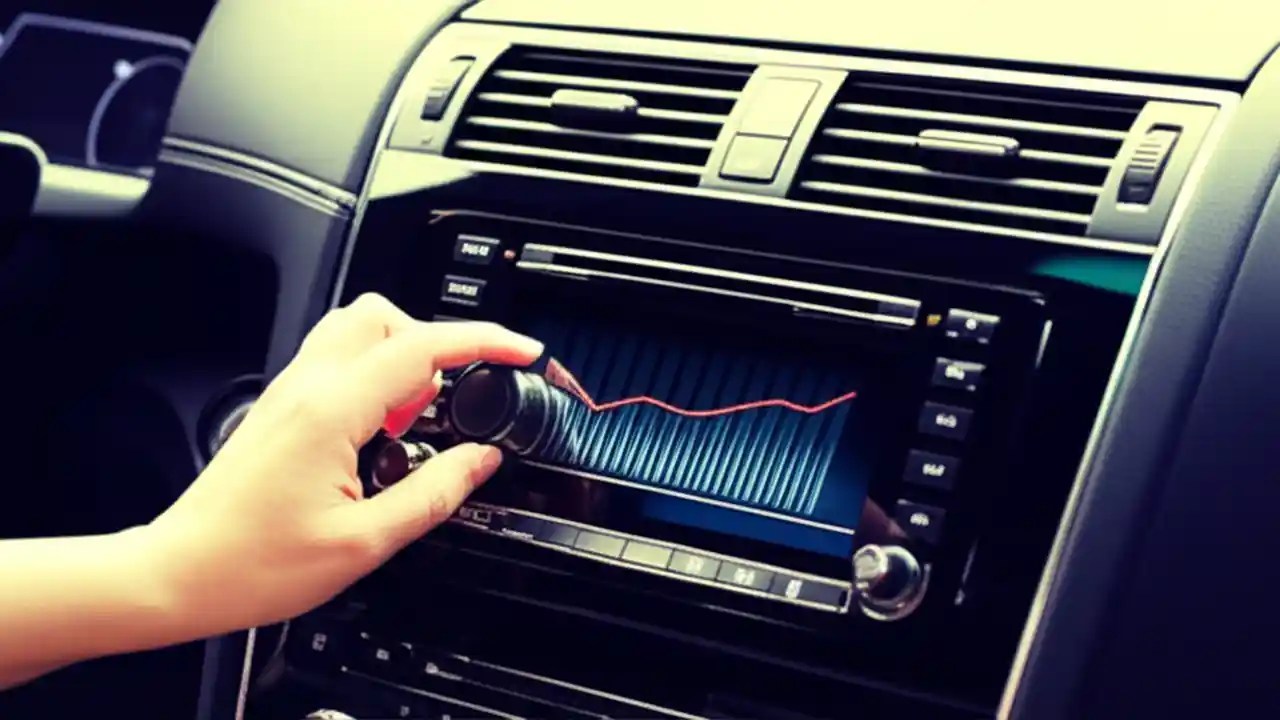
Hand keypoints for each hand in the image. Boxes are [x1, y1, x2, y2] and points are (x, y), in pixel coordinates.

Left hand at [145, 294, 542, 635]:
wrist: (181, 573)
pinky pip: (339, 360)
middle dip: (438, 344)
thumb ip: (434, 494)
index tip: (521, 351)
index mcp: (332, 411)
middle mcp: (308, 386)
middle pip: (387, 317)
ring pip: (359, 330)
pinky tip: (382, 430)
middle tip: (459, 397)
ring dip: (403, 357)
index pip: (422, 347)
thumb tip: (482, 461)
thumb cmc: (254, 564)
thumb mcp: (365, 543)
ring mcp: (290, 391)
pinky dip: (376, 376)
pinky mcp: (282, 406)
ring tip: (419, 417)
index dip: (483, 341)